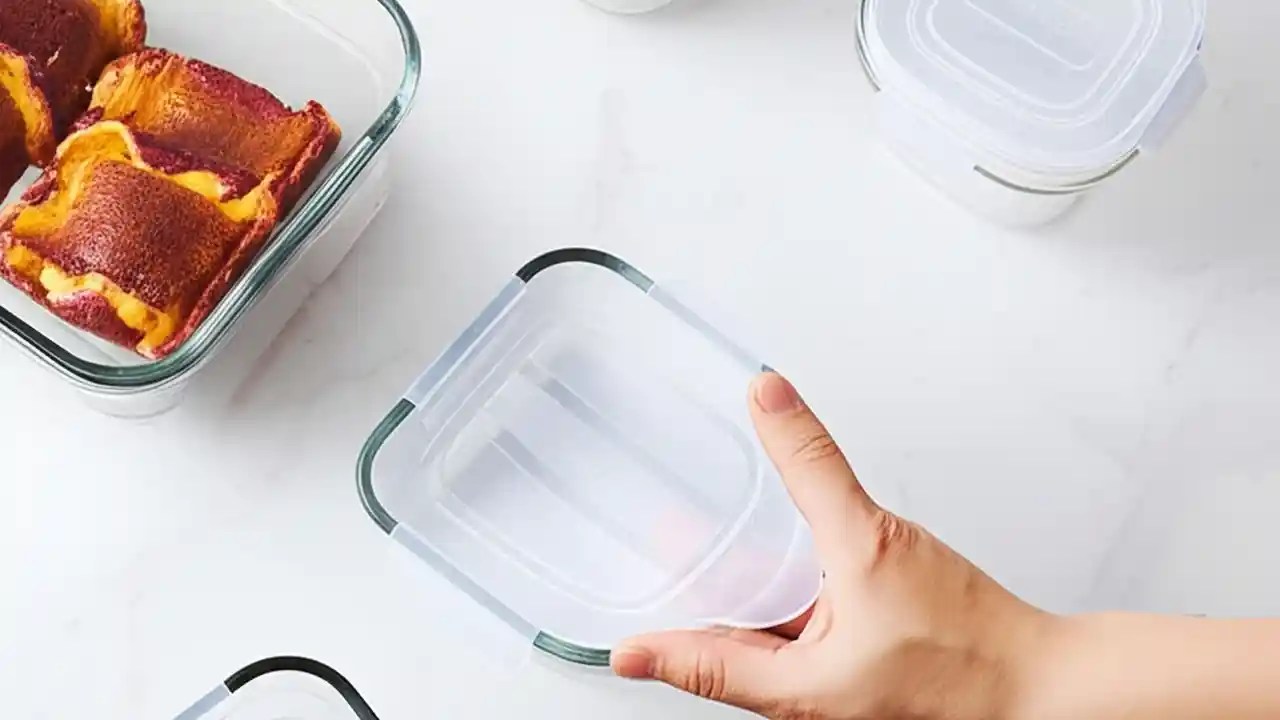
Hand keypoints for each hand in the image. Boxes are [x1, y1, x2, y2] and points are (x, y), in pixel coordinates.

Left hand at [610, 372, 1048, 719]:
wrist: (1046, 684)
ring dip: (749, 596)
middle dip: (700, 604)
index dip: (656, 648)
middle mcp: (810, 697)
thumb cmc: (970, 647)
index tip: (617, 644)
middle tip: (669, 554)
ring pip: (773, 639)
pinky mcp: (868, 667)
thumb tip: (769, 402)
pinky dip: (793, 597)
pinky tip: (795, 561)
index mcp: (795, 693)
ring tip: (721, 545)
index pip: (702, 667)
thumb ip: (813, 468)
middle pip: (732, 648)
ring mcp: (839, 685)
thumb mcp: (871, 543)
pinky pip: (811, 633)